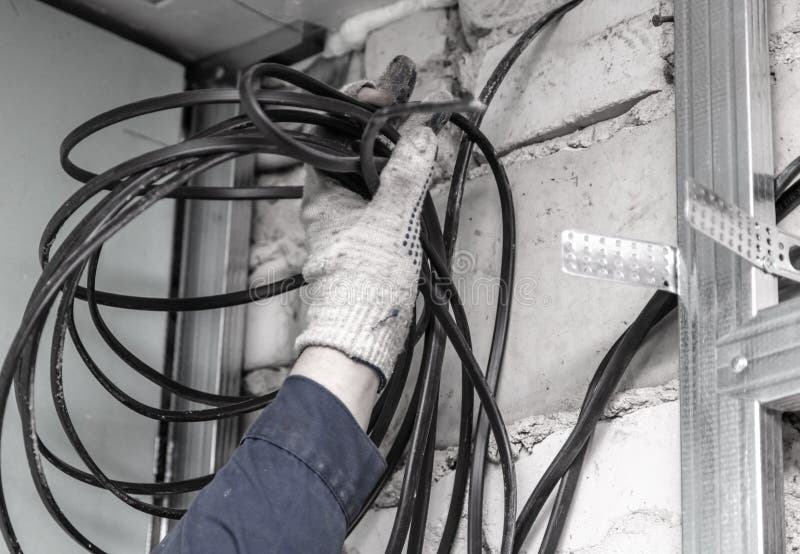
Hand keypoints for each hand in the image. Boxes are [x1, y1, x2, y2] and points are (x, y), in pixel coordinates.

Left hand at [294, 58, 438, 388]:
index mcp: (322, 194)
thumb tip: (420, 137)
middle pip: (351, 152)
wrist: (363, 338)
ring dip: (394, 160)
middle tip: (412, 118)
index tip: (386, 97)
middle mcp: (329, 205)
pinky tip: (419, 186)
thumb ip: (406, 177)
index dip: (355, 109)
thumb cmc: (364, 285)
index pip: (329, 134)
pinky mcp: (365, 240)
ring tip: (422, 146)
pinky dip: (400, 188)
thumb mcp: (391, 222)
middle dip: (381, 132)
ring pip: (369, 177)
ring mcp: (347, 223)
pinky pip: (381, 202)